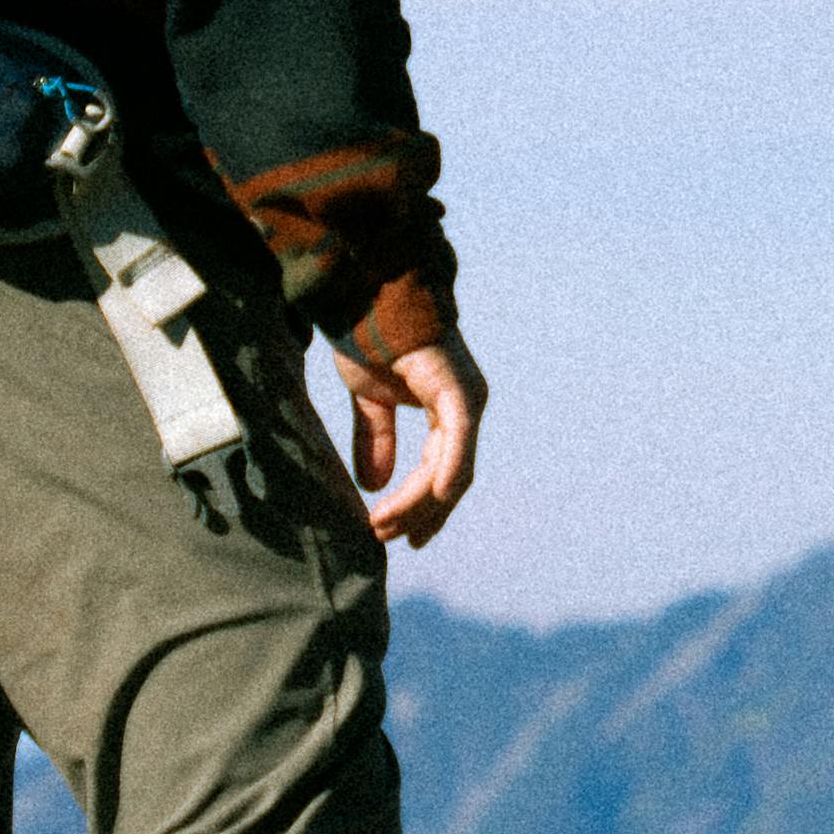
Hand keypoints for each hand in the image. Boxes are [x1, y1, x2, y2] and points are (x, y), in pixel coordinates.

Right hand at [343, 323, 487, 549]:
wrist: (366, 295)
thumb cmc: (370, 338)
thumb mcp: (371, 400)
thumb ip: (377, 439)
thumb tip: (373, 484)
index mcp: (449, 410)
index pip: (442, 472)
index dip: (418, 506)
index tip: (391, 532)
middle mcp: (465, 407)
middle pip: (451, 479)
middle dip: (418, 514)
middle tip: (386, 538)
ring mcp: (466, 399)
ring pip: (452, 470)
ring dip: (418, 503)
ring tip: (384, 524)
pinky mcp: (458, 391)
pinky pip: (457, 440)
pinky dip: (447, 472)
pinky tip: (433, 498)